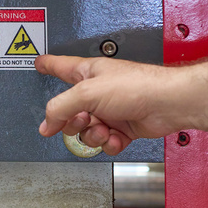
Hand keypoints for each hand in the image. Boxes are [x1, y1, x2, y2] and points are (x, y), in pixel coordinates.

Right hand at [36, 55, 185, 155]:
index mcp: (88, 73)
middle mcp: (98, 91)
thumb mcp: (86, 93)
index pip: (61, 67)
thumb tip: (47, 123)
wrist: (168, 103)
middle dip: (73, 122)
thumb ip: (60, 108)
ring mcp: (110, 110)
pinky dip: (110, 143)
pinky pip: (105, 141)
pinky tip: (117, 137)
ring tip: (105, 129)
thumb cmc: (138, 87)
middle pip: (69, 111)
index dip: (49, 66)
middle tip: (81, 120)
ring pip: (86, 130)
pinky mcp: (123, 126)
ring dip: (94, 135)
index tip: (39, 64)